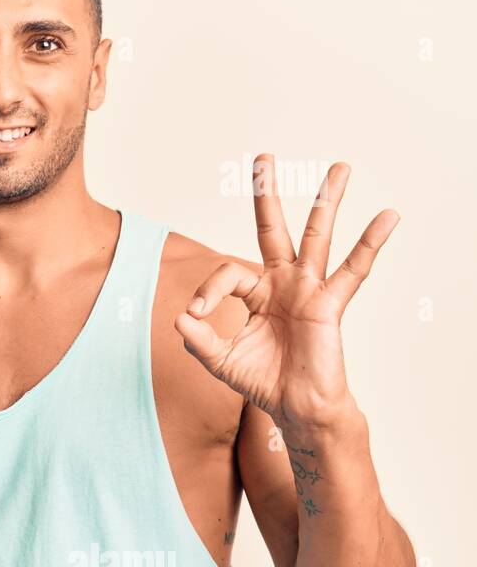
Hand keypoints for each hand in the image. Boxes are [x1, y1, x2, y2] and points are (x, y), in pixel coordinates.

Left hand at [174, 154, 398, 432]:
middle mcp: (283, 283)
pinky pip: (354, 269)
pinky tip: (387, 215)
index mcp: (256, 294)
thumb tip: (180, 317)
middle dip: (267, 194)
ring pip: (318, 236)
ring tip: (340, 167)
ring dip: (327, 200)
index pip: (228, 274)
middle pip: (274, 229)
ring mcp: (308, 289)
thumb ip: (198, 339)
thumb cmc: (263, 382)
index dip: (209, 290)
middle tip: (264, 158)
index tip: (197, 313)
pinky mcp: (329, 303)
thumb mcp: (219, 359)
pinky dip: (371, 242)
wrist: (296, 407)